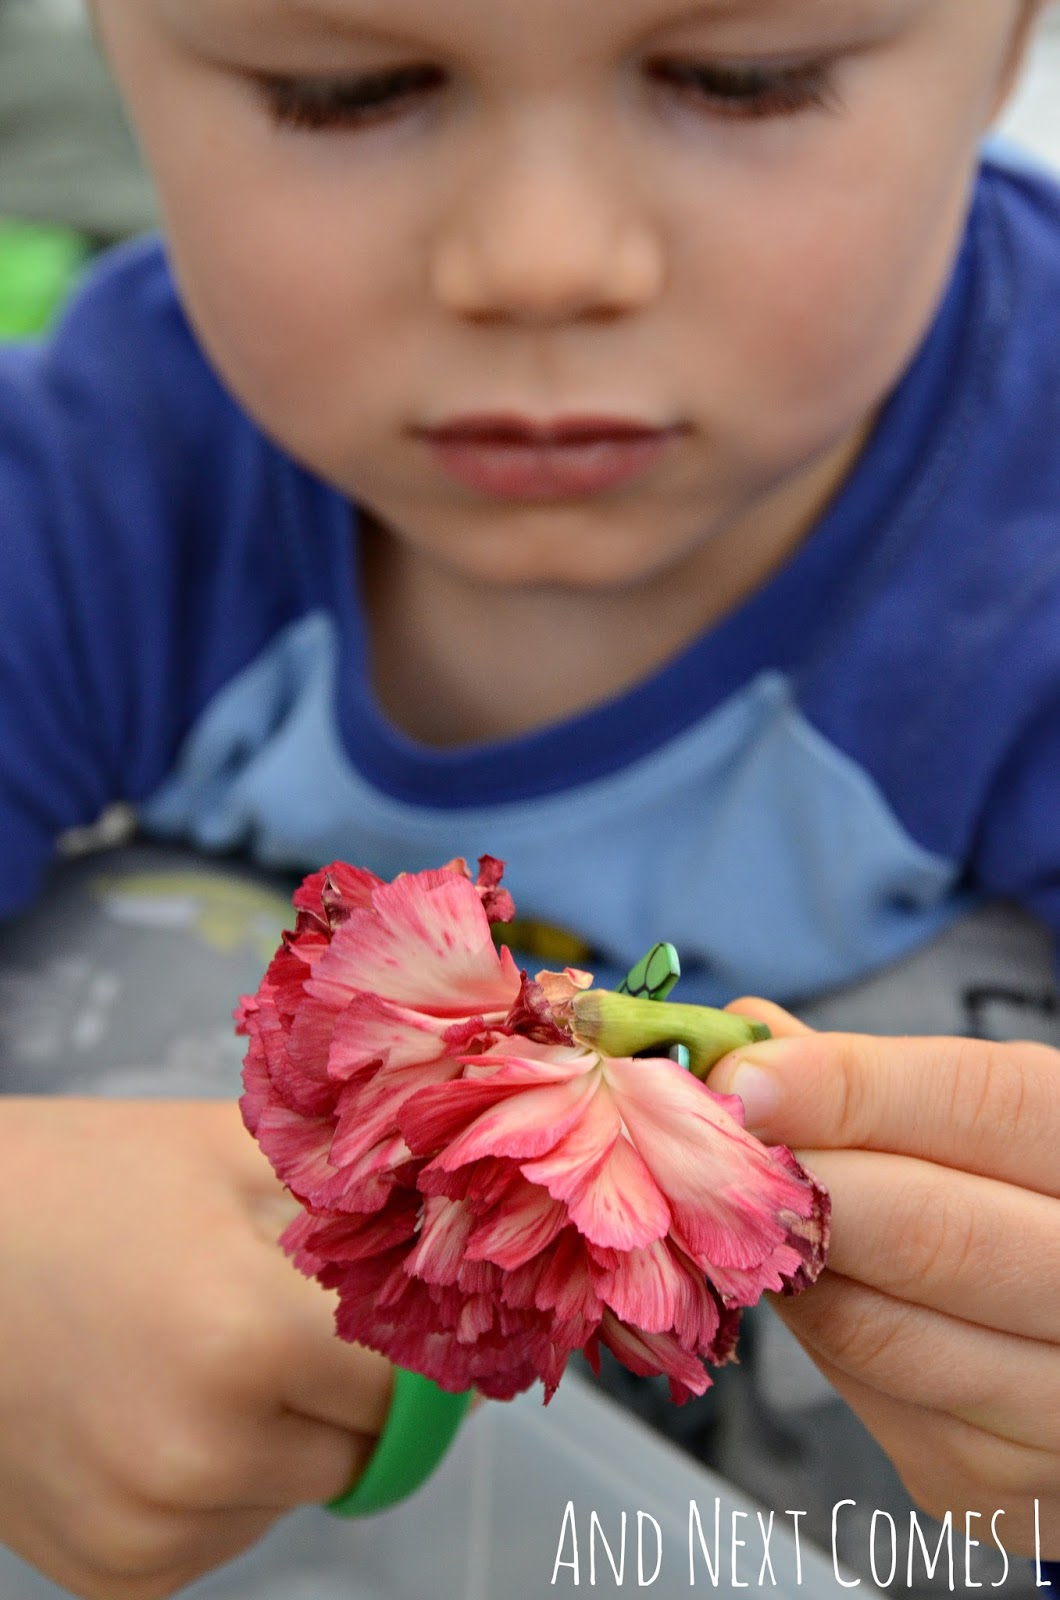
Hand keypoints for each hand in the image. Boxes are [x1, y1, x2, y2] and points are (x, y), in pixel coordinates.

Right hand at [0, 1098, 391, 1599]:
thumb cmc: (86, 1183)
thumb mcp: (233, 1153)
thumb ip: (359, 1198)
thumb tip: (464, 1239)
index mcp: (247, 1338)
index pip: (414, 1380)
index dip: (413, 1338)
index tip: (394, 1306)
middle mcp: (201, 1456)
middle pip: (363, 1445)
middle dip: (343, 1385)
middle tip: (271, 1313)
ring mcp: (150, 1528)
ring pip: (299, 1493)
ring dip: (282, 1438)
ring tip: (199, 1351)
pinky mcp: (113, 1574)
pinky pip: (227, 1535)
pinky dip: (220, 1486)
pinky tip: (158, 1406)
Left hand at [707, 1004, 1059, 1558]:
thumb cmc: (1021, 1200)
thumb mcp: (978, 1119)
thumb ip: (868, 1077)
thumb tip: (739, 1033)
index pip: (984, 1106)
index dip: (852, 1088)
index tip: (741, 1074)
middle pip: (935, 1232)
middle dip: (799, 1184)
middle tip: (705, 1147)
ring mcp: (1058, 1404)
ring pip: (877, 1328)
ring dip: (780, 1261)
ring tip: (728, 1209)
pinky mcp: (992, 1483)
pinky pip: (860, 1393)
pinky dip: (807, 1329)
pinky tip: (795, 1283)